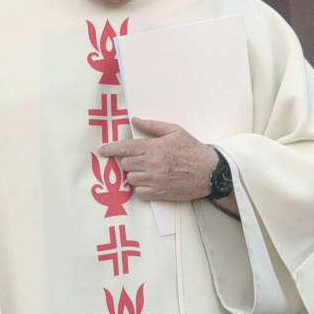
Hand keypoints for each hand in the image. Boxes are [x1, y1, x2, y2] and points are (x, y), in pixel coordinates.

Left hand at [99, 118, 217, 201]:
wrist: (211, 171)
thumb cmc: (193, 150)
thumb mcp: (175, 131)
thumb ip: (153, 126)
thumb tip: (135, 120)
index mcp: (154, 147)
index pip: (125, 148)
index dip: (110, 149)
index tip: (102, 151)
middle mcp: (152, 163)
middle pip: (125, 164)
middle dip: (129, 162)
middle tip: (141, 161)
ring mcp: (156, 180)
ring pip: (130, 178)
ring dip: (135, 175)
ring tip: (148, 171)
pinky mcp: (160, 193)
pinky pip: (139, 192)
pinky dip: (141, 188)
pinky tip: (150, 182)